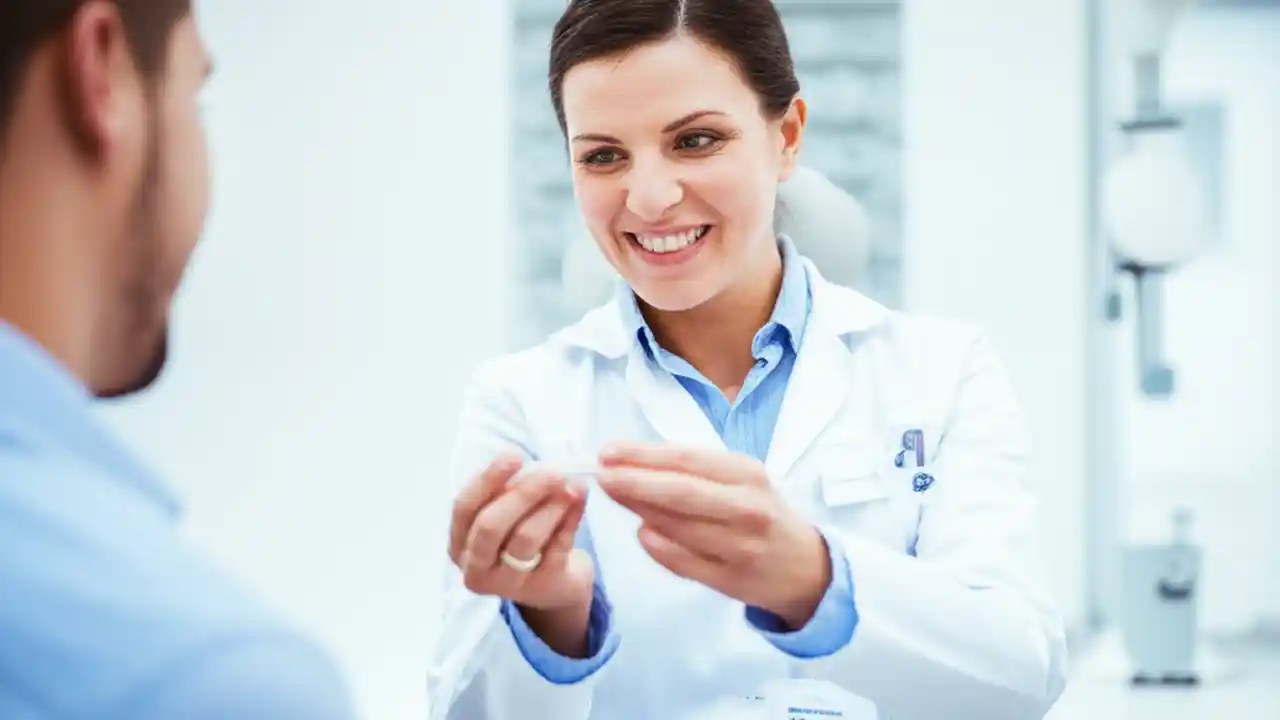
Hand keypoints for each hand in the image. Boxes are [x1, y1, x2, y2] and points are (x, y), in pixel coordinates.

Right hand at [449, 453, 595, 633]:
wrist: (554, 582)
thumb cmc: (522, 535)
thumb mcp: (509, 513)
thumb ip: (513, 490)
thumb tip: (540, 468)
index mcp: (460, 542)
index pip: (465, 507)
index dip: (487, 479)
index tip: (513, 456)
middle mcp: (476, 567)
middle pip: (491, 526)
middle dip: (523, 493)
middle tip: (552, 472)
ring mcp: (508, 582)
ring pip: (525, 539)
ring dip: (551, 506)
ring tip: (571, 485)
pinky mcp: (542, 586)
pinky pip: (557, 547)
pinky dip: (571, 518)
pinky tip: (580, 498)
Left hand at [597, 443, 831, 628]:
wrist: (806, 567)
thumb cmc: (760, 513)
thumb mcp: (739, 481)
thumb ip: (693, 472)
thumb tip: (630, 463)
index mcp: (747, 474)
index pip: (687, 459)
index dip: (644, 454)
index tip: (608, 451)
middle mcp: (747, 508)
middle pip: (680, 492)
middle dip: (634, 481)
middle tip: (600, 474)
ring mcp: (740, 546)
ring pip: (678, 526)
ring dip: (639, 510)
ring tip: (613, 496)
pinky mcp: (732, 579)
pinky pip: (683, 561)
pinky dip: (656, 546)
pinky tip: (642, 533)